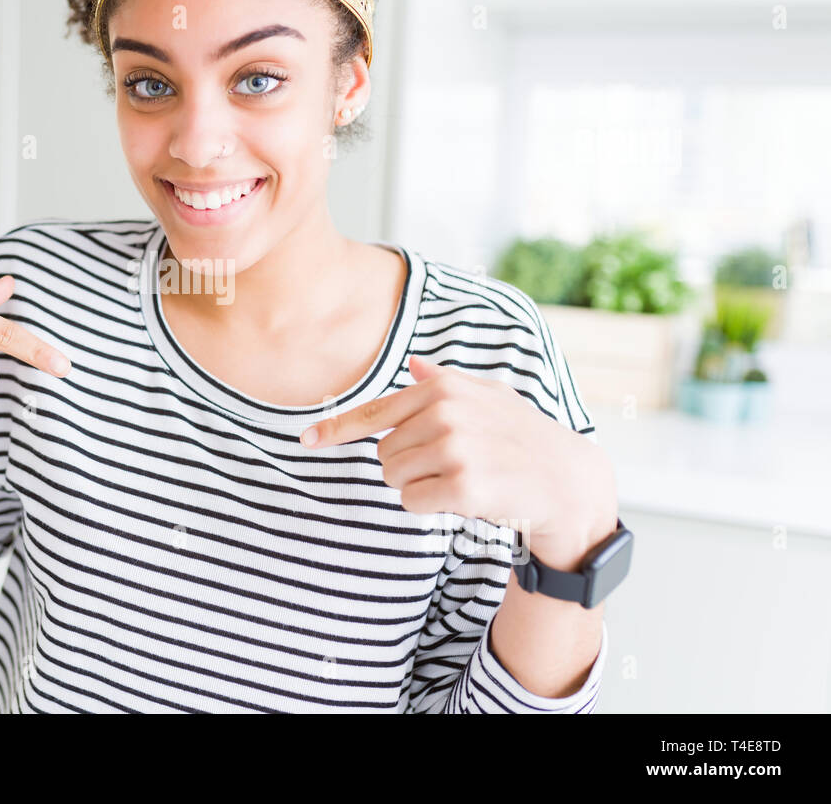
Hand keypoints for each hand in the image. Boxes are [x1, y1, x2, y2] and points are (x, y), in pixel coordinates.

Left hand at [299, 355, 616, 554]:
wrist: (565, 479)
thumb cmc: (522, 436)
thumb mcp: (491, 397)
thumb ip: (447, 382)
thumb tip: (416, 365)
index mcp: (444, 389)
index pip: (375, 412)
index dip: (336, 429)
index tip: (306, 440)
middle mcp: (445, 414)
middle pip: (383, 453)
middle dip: (407, 465)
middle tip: (451, 465)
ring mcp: (454, 449)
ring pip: (394, 478)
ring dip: (419, 486)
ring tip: (460, 478)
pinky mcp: (463, 486)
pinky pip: (413, 502)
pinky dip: (431, 506)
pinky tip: (466, 497)